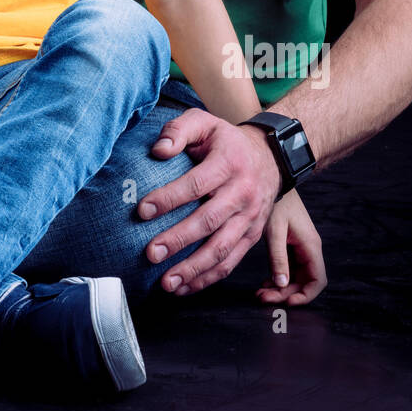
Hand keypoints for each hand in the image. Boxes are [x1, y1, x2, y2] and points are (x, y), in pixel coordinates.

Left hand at [138, 109, 281, 293]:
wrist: (270, 156)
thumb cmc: (225, 140)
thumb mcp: (204, 123)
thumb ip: (178, 131)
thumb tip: (158, 151)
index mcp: (229, 163)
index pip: (196, 184)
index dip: (169, 198)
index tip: (142, 210)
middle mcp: (243, 193)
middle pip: (209, 221)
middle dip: (179, 239)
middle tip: (150, 253)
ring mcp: (250, 218)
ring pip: (223, 248)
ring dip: (194, 269)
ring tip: (166, 282)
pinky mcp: (252, 236)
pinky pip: (231, 261)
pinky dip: (208, 278)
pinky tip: (184, 287)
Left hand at [256, 188, 326, 305]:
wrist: (276, 177)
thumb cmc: (277, 201)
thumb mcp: (275, 230)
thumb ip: (278, 258)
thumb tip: (282, 285)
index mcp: (310, 245)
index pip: (317, 280)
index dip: (304, 296)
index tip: (287, 303)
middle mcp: (308, 248)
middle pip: (304, 282)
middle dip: (286, 294)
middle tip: (264, 298)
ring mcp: (300, 246)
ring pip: (295, 276)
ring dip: (281, 287)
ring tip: (261, 292)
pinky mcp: (290, 244)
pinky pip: (289, 267)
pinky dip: (278, 277)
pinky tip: (264, 281)